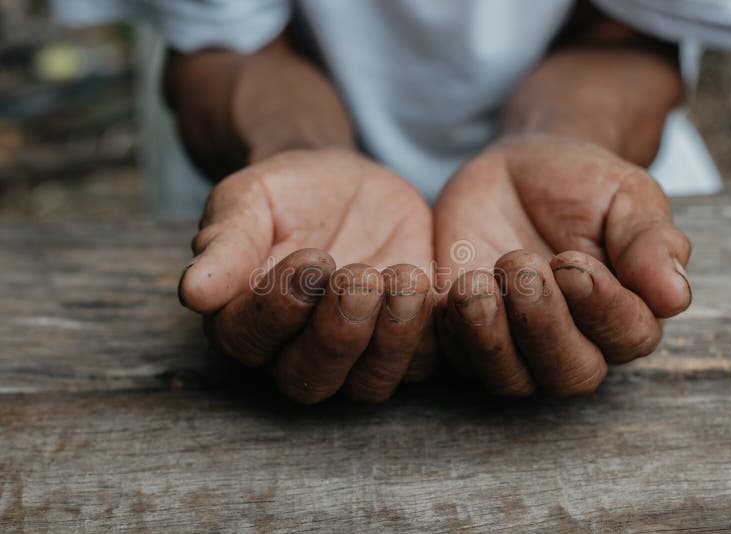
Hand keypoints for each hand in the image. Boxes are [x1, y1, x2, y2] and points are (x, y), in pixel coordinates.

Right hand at [179, 149, 436, 402]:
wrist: (342, 182)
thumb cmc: (285, 193)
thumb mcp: (249, 200)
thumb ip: (226, 242)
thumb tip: (192, 291)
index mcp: (244, 320)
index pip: (249, 341)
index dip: (280, 309)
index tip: (310, 257)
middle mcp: (295, 351)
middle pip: (310, 379)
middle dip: (338, 333)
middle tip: (358, 275)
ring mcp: (355, 353)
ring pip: (368, 384)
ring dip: (389, 339)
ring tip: (402, 277)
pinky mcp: (403, 340)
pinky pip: (421, 362)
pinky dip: (431, 333)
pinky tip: (433, 285)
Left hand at [434, 135, 691, 396]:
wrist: (519, 169)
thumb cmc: (583, 185)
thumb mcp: (626, 195)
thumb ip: (651, 241)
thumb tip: (676, 296)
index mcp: (627, 313)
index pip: (627, 337)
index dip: (601, 307)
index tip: (571, 261)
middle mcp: (575, 342)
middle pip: (570, 373)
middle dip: (544, 326)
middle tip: (522, 266)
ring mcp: (517, 345)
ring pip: (512, 379)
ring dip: (492, 337)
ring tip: (477, 283)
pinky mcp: (467, 334)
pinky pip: (456, 358)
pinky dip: (449, 332)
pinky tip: (447, 288)